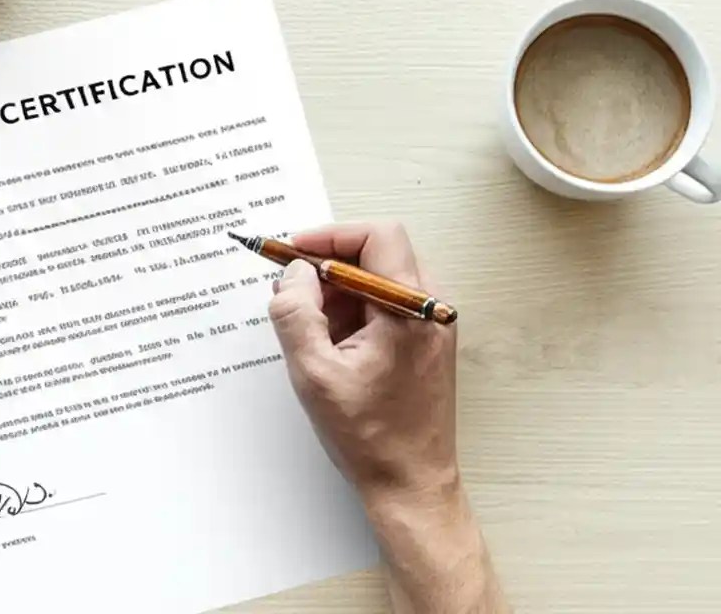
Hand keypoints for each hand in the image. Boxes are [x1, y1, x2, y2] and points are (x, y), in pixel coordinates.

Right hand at [269, 223, 507, 612]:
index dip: (329, 237)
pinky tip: (329, 347)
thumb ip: (295, 313)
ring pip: (377, 281)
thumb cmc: (369, 437)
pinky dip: (351, 314)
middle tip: (291, 293)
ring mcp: (431, 326)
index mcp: (410, 309)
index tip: (292, 253)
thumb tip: (292, 274)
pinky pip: (384, 307)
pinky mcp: (424, 343)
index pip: (376, 236)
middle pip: (376, 254)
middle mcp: (429, 309)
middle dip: (326, 269)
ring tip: (309, 332)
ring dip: (337, 294)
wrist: (410, 484)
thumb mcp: (313, 372)